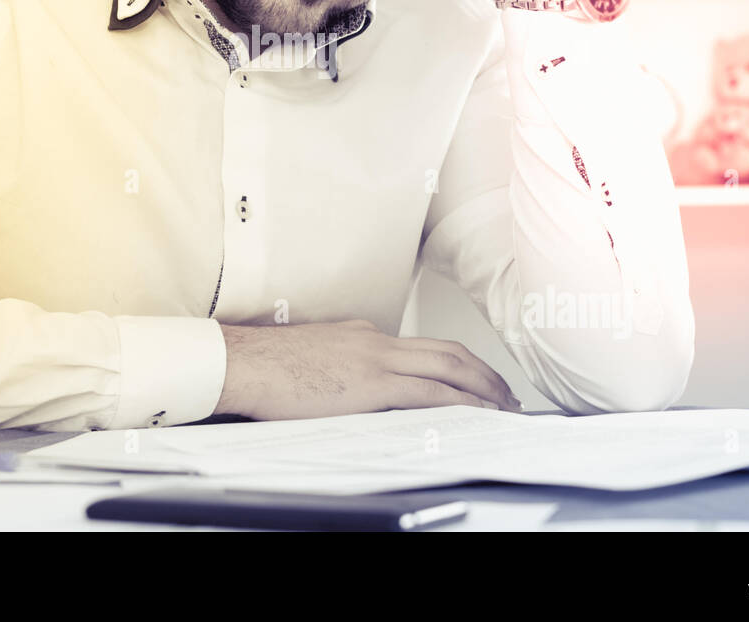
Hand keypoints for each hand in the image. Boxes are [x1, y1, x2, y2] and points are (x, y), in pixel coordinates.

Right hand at [214, 319, 521, 420]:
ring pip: (449, 367)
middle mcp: (375, 340)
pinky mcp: (372, 383)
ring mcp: (376, 358)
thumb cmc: (263, 368)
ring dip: (483, 387)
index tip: (469, 379)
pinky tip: (477, 414)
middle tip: (505, 393)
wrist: (243, 363)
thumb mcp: (309, 361)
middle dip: (482, 372)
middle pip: (446, 350)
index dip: (453, 363)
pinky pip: (431, 392)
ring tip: (504, 407)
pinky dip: (461, 401)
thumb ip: (337, 369)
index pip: (418, 347)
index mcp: (360, 334)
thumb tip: (347, 390)